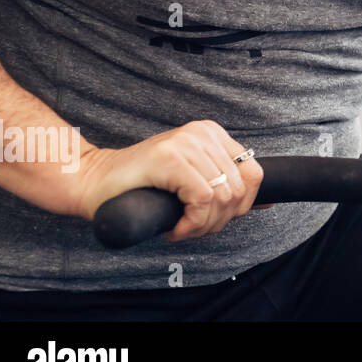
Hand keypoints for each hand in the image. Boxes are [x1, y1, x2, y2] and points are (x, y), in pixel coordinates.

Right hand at [72, 121, 264, 241]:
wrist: (91, 182)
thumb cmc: (140, 186)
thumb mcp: (192, 180)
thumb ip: (226, 185)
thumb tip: (270, 202)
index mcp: (213, 133)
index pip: (254, 173)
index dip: (240, 206)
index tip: (213, 219)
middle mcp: (203, 133)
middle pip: (240, 188)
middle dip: (221, 220)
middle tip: (193, 228)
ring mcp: (187, 143)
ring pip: (223, 197)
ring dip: (205, 225)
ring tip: (182, 228)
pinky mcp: (171, 158)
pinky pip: (204, 199)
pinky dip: (193, 224)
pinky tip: (174, 228)